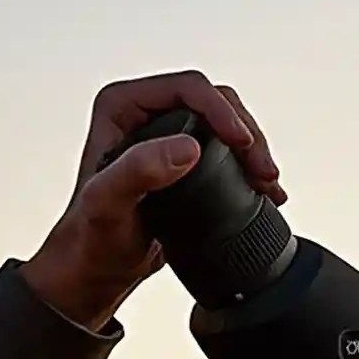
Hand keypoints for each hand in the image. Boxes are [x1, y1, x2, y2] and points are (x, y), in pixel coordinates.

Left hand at [21, 70, 286, 330]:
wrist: (96, 270)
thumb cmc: (91, 240)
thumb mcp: (108, 204)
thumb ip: (138, 171)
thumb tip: (187, 148)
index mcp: (120, 106)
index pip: (187, 89)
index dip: (223, 112)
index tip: (243, 143)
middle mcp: (142, 113)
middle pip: (213, 103)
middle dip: (246, 133)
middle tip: (263, 170)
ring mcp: (164, 135)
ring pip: (225, 124)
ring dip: (252, 150)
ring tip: (267, 182)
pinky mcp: (180, 159)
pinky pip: (225, 147)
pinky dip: (248, 165)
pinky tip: (264, 188)